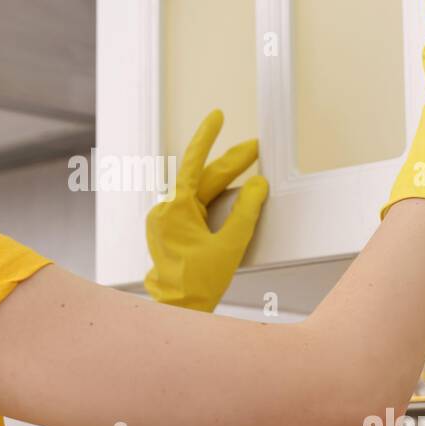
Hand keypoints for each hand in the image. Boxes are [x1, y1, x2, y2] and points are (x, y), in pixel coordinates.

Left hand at [143, 109, 268, 313]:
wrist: (177, 309)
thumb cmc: (197, 283)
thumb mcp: (230, 245)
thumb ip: (246, 212)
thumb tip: (259, 185)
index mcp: (175, 209)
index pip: (192, 163)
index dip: (206, 137)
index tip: (217, 116)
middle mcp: (166, 210)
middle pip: (202, 179)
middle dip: (230, 163)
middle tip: (256, 148)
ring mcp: (165, 220)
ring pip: (198, 191)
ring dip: (223, 180)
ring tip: (248, 163)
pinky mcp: (170, 230)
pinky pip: (194, 205)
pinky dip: (213, 198)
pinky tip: (230, 192)